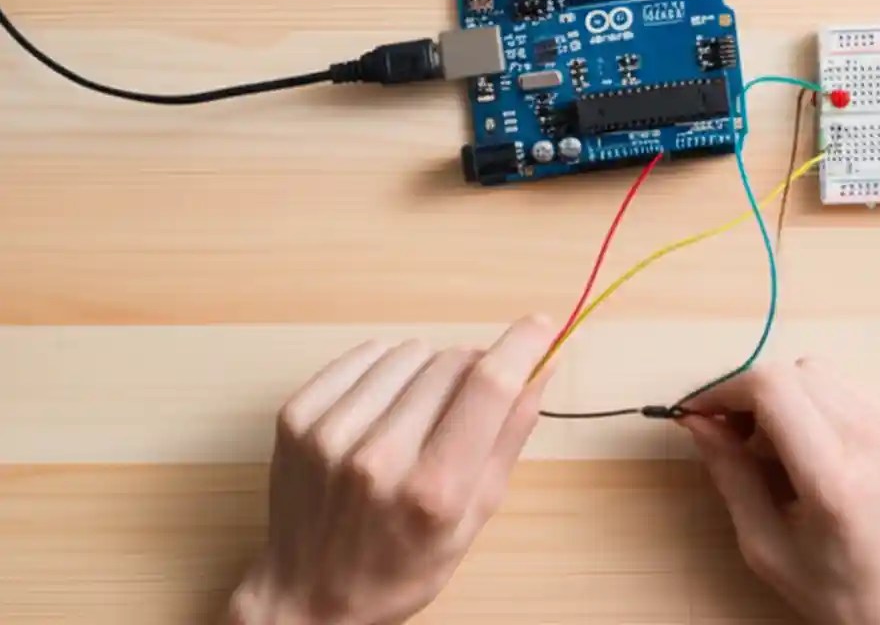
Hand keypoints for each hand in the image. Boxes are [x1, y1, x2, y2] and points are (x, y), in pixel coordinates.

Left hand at [226, 316, 556, 624]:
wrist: (308, 595)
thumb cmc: (402, 564)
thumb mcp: (474, 517)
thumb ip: (509, 437)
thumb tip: (542, 367)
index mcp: (433, 491)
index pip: (489, 386)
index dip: (522, 345)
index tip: (541, 326)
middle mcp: (379, 457)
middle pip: (452, 364)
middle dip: (475, 371)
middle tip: (469, 404)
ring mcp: (330, 433)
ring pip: (409, 353)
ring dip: (427, 372)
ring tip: (418, 416)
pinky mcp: (296, 417)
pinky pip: (363, 357)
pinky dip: (385, 371)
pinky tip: (384, 408)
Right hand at [680, 358, 879, 624]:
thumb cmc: (842, 593)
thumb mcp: (767, 547)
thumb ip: (731, 477)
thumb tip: (699, 424)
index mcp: (833, 477)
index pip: (772, 388)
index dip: (724, 390)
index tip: (698, 414)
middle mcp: (868, 439)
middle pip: (790, 372)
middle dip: (747, 395)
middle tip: (729, 438)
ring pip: (815, 372)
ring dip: (779, 397)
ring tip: (767, 449)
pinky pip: (840, 387)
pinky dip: (807, 402)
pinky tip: (801, 447)